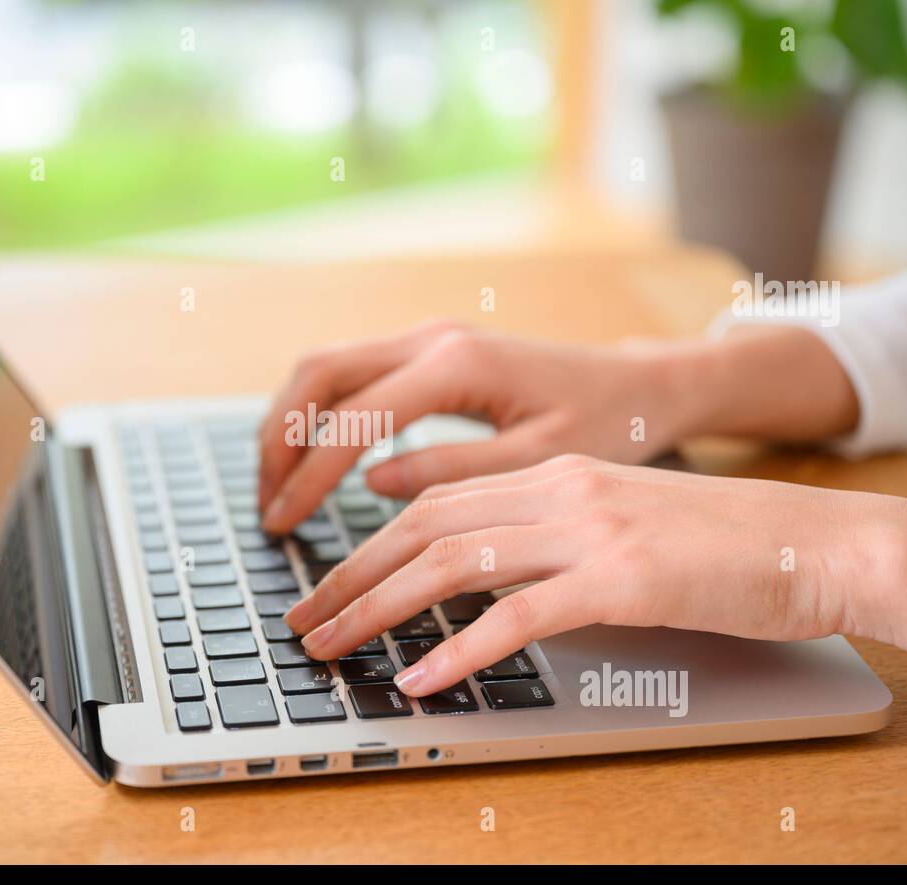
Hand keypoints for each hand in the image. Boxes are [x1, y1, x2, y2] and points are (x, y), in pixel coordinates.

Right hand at [257, 320, 710, 533]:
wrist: (639, 382)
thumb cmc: (605, 422)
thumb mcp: (537, 461)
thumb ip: (453, 471)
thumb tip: (374, 485)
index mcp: (456, 364)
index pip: (354, 420)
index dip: (309, 476)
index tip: (285, 525)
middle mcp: (432, 338)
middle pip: (319, 374)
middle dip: (279, 440)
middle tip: (267, 505)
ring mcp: (428, 337)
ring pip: (326, 367)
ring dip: (290, 423)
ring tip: (277, 488)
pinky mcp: (430, 350)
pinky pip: (351, 373)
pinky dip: (318, 414)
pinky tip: (314, 460)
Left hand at [284, 455, 906, 694]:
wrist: (815, 543)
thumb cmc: (719, 544)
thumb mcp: (619, 525)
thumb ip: (549, 539)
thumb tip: (478, 579)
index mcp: (555, 474)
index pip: (435, 501)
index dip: (370, 545)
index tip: (330, 584)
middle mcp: (561, 490)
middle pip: (425, 527)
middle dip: (352, 577)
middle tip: (305, 622)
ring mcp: (590, 530)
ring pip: (453, 562)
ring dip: (380, 609)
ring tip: (334, 648)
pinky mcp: (623, 578)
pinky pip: (520, 615)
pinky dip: (463, 647)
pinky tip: (425, 676)